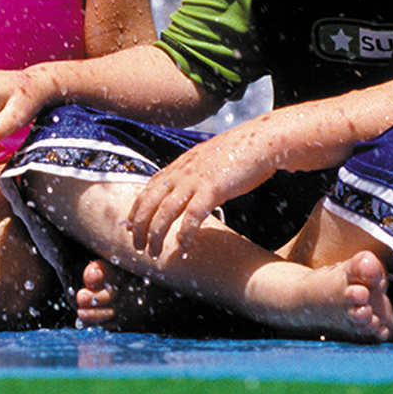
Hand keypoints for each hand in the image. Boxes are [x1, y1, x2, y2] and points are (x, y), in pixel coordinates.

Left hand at [126, 123, 275, 257]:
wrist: (262, 140)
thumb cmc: (239, 153)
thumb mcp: (207, 161)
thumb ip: (193, 174)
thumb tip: (187, 191)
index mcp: (179, 165)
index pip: (148, 189)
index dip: (137, 209)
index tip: (131, 227)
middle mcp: (182, 172)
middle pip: (150, 202)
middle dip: (140, 227)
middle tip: (138, 247)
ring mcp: (195, 180)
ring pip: (165, 211)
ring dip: (156, 235)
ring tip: (153, 253)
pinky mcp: (213, 189)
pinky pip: (193, 216)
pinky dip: (185, 234)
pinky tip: (183, 248)